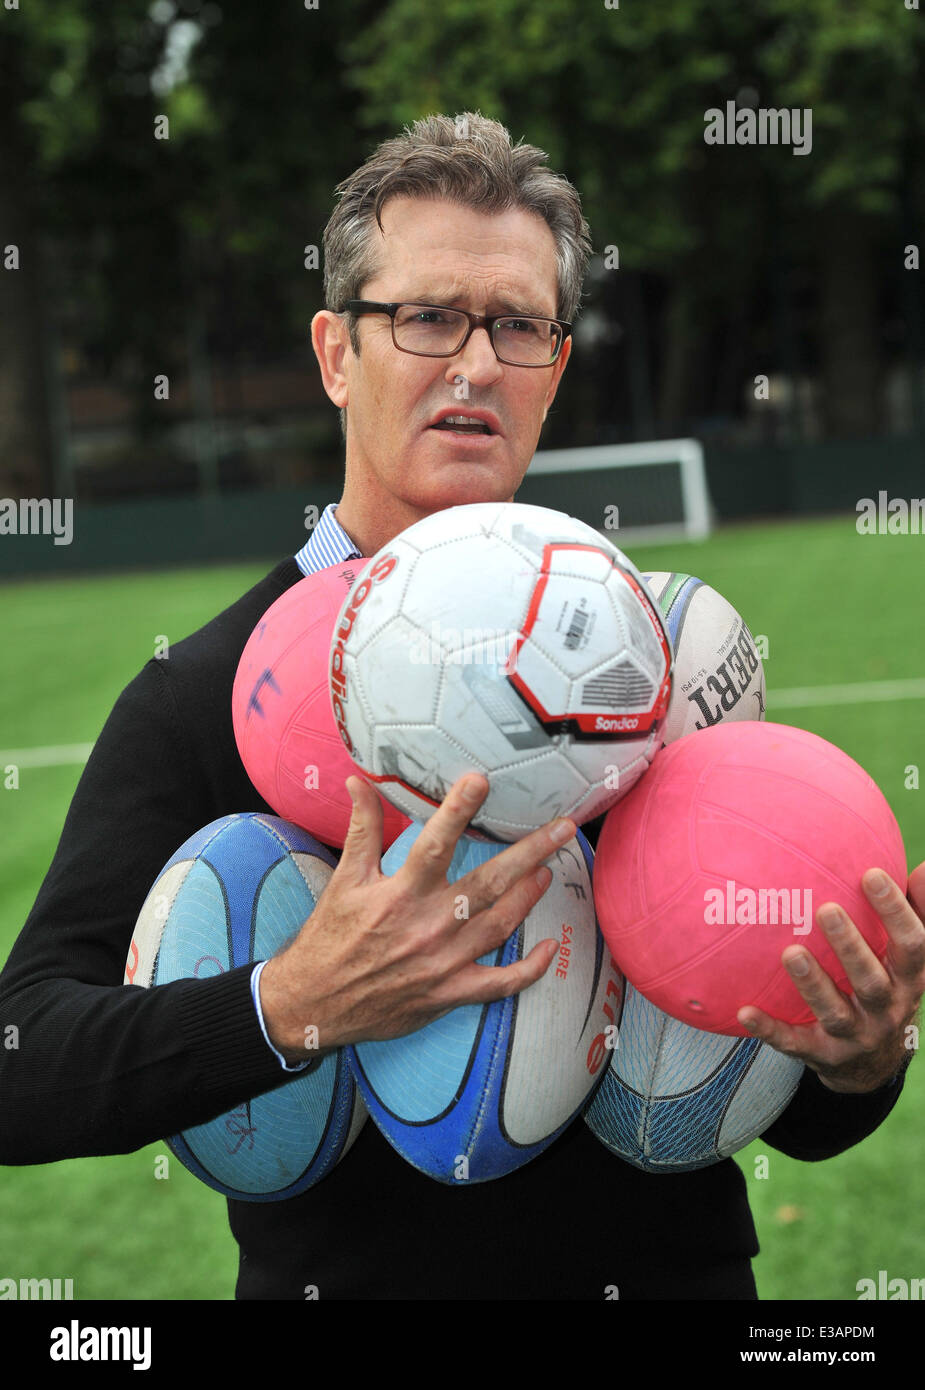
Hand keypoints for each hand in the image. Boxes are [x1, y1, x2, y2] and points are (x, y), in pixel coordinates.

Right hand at [259, 773, 574, 1061]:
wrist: (313, 1004)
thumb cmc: (329, 938)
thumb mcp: (343, 879)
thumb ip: (361, 829)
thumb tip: (360, 782)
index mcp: (399, 894)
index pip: (434, 845)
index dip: (458, 811)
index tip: (482, 780)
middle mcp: (427, 927)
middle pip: (489, 883)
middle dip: (530, 853)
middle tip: (563, 828)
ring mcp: (443, 963)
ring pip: (501, 925)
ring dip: (530, 896)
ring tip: (549, 869)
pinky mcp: (449, 993)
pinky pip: (500, 983)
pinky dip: (529, 969)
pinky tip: (550, 948)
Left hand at [737, 863, 924, 1092]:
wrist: (873, 1064)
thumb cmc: (886, 984)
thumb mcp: (907, 956)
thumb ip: (916, 912)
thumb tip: (923, 868)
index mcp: (909, 980)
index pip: (912, 944)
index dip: (895, 910)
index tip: (871, 874)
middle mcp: (886, 1010)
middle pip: (870, 980)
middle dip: (850, 946)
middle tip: (825, 909)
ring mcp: (855, 1036)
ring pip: (834, 1011)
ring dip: (812, 983)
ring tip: (790, 952)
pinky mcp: (823, 1055)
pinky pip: (795, 1043)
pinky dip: (770, 1030)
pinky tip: (744, 1011)